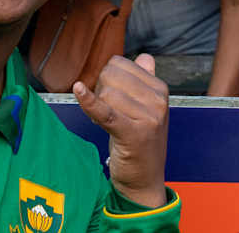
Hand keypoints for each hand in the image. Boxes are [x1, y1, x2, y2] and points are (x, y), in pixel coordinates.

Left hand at [74, 54, 169, 207]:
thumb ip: (146, 81)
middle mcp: (157, 101)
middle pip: (111, 75)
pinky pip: (106, 111)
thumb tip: (145, 57)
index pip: (119, 64)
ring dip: (97, 107)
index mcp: (160, 89)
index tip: (113, 99)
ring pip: (106, 93)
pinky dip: (89, 102)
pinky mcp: (132, 134)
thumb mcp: (148, 109)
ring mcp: (148, 117)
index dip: (107, 79)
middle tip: (107, 112)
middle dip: (100, 90)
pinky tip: (78, 90)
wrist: (145, 180)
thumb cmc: (141, 142)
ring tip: (107, 123)